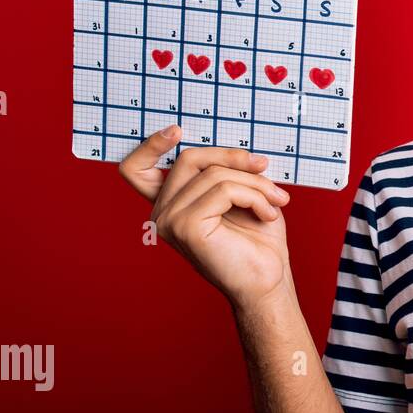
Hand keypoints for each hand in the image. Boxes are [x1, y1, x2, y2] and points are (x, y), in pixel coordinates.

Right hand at [119, 124, 292, 309]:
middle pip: (189, 158)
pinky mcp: (186, 227)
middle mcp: (162, 213)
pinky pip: (224, 189)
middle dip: (234, 158)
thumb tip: (237, 147)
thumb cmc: (258, 243)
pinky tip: (268, 213)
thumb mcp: (243, 195)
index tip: (175, 130)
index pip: (136, 170)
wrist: (268, 282)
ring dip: (255, 183)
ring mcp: (169, 220)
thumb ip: (227, 172)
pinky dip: (255, 196)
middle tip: (264, 167)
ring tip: (276, 201)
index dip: (149, 145)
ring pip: (214, 173)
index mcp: (171, 204)